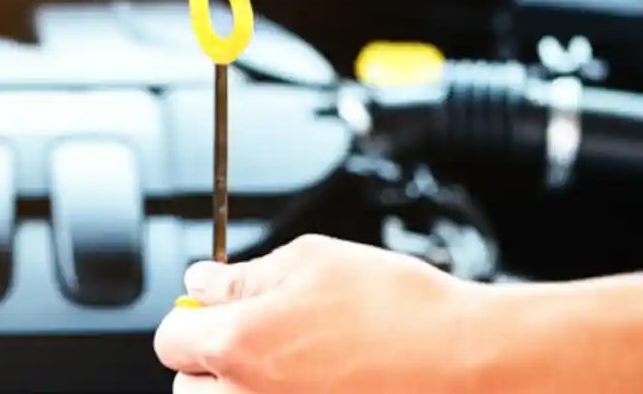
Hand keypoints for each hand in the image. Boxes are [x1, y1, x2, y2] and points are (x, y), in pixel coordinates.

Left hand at [154, 235, 490, 392]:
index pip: (171, 339)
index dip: (191, 317)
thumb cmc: (401, 310)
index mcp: (239, 345)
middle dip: (211, 359)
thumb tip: (200, 283)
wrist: (471, 364)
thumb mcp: (313, 261)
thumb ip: (243, 277)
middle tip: (257, 336)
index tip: (214, 308)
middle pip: (188, 386)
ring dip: (242, 386)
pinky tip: (321, 382)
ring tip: (296, 363)